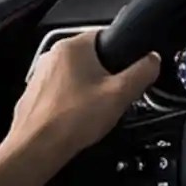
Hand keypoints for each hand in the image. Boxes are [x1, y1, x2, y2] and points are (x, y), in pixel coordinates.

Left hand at [9, 31, 159, 155]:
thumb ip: (142, 72)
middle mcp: (51, 55)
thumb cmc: (74, 119)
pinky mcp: (32, 96)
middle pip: (90, 58)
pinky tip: (76, 120)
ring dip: (86, 90)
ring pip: (74, 77)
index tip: (127, 74)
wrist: (36, 149)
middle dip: (104, 76)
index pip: (105, 36)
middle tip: (113, 96)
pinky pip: (59, 94)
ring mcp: (38, 76)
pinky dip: (69, 104)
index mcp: (73, 47)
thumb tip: (153, 59)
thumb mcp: (120, 94)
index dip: (121, 54)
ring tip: (94, 111)